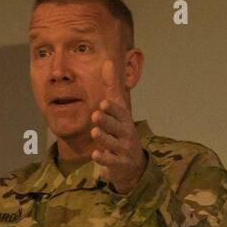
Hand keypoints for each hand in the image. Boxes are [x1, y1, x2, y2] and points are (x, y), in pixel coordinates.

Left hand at [90, 59, 145, 194]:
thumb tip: (107, 62)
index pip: (120, 112)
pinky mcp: (118, 163)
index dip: (112, 108)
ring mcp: (123, 149)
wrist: (131, 164)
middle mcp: (126, 133)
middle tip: (96, 115)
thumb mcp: (118, 110)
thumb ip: (111, 89)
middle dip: (107, 121)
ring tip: (94, 132)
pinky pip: (111, 161)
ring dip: (104, 138)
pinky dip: (103, 158)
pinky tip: (94, 155)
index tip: (103, 103)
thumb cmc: (121, 132)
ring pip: (113, 143)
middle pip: (116, 126)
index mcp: (125, 119)